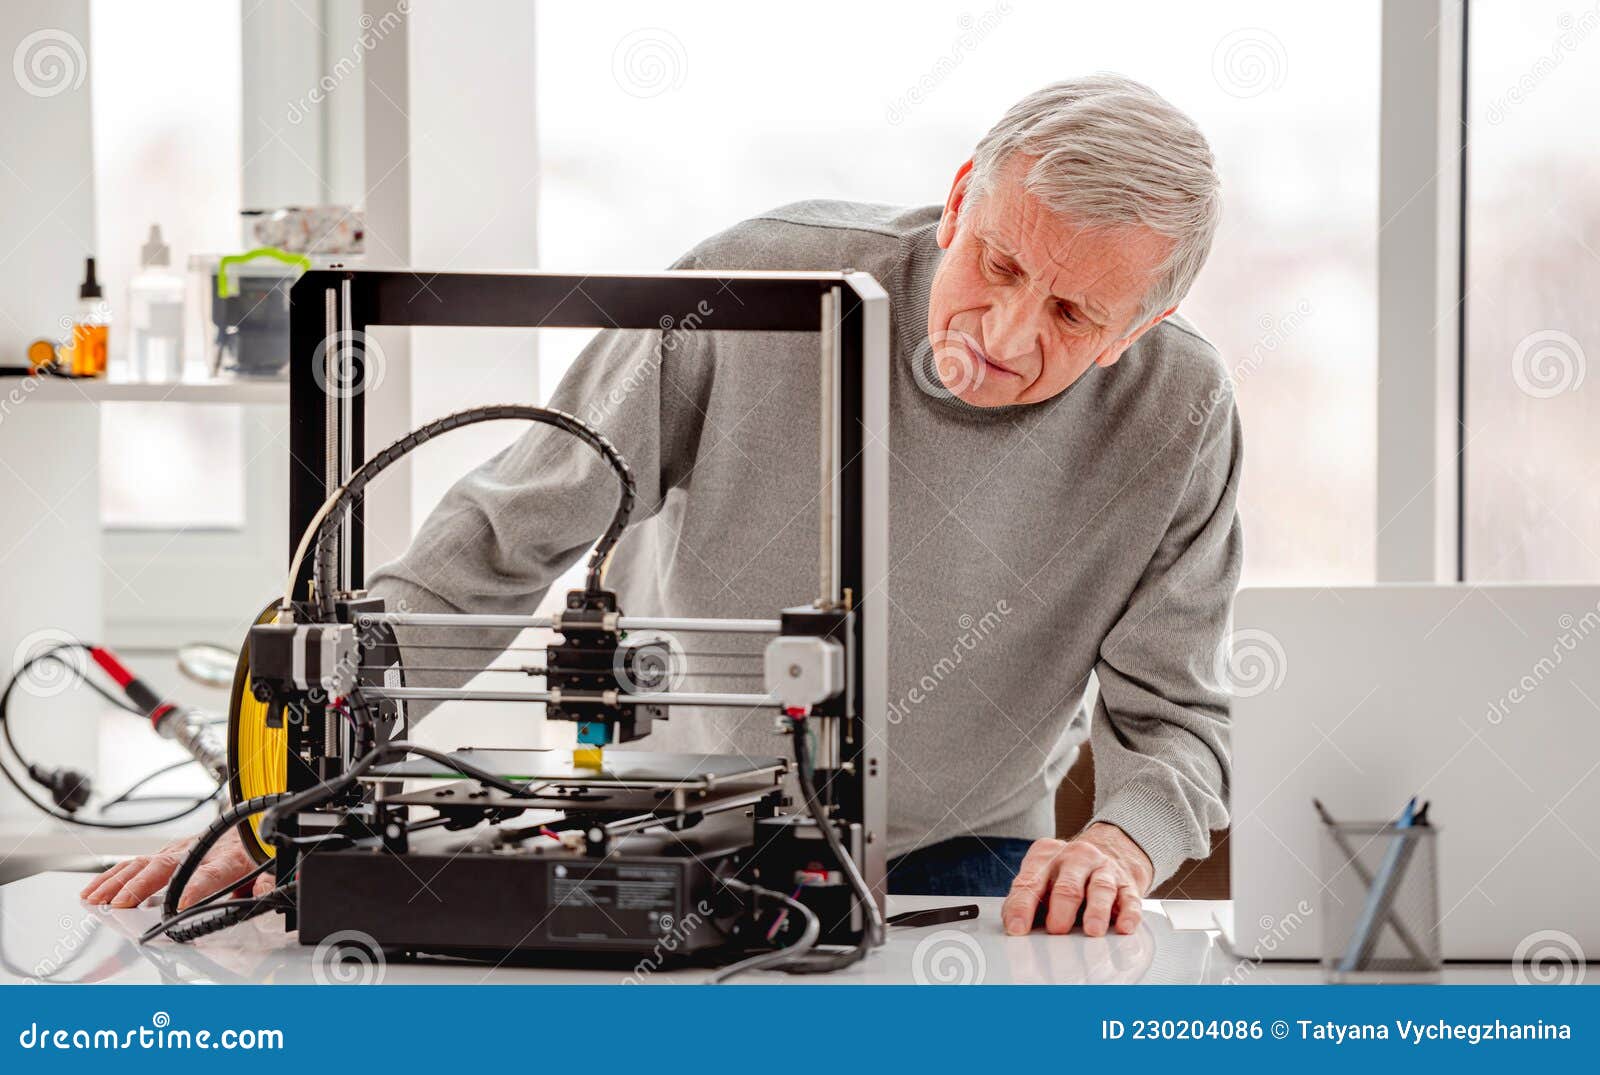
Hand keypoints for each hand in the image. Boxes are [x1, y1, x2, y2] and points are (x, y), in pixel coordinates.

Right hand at [80, 826, 269, 909]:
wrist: (252, 821)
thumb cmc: (256, 850)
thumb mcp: (270, 868)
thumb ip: (268, 882)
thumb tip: (264, 890)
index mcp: (227, 858)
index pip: (210, 873)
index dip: (195, 888)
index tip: (182, 903)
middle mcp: (198, 851)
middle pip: (166, 867)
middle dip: (142, 886)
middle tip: (121, 905)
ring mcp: (179, 850)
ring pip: (143, 864)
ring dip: (117, 882)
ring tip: (96, 900)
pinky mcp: (166, 853)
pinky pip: (134, 864)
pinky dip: (111, 877)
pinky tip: (93, 890)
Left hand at [1001, 823, 1153, 937]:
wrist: (1109, 850)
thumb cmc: (1065, 873)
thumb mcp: (1040, 877)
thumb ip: (1024, 898)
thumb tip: (1012, 925)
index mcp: (1045, 856)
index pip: (1030, 882)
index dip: (1022, 906)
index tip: (1017, 927)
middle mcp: (1075, 858)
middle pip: (1067, 885)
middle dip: (1061, 909)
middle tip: (1056, 930)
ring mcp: (1103, 870)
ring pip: (1100, 889)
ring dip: (1096, 911)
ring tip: (1092, 930)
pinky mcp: (1126, 885)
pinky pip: (1129, 899)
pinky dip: (1128, 914)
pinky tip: (1124, 927)